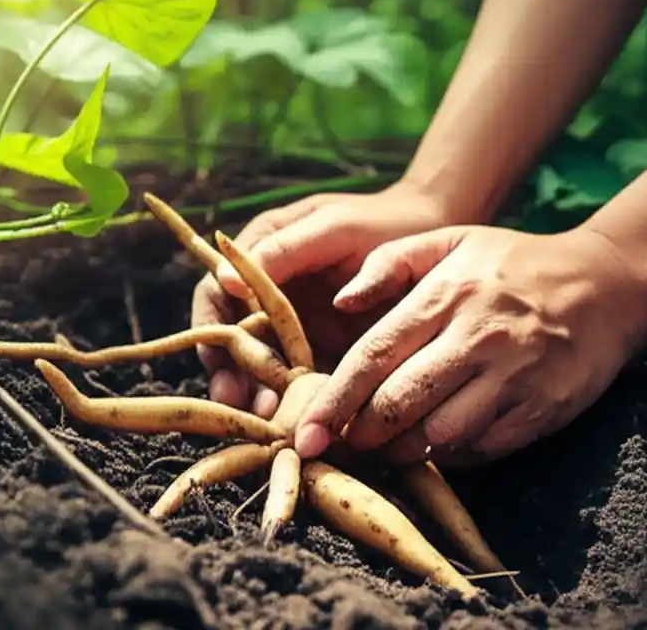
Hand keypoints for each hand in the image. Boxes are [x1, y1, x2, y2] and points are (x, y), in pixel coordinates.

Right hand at [191, 180, 466, 417]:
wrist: (434, 234)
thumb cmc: (381, 222)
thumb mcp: (332, 228)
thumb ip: (282, 251)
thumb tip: (225, 280)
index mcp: (260, 254)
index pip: (215, 297)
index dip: (212, 335)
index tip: (222, 368)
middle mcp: (268, 293)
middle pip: (231, 341)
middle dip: (231, 377)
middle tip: (241, 410)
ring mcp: (294, 324)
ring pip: (261, 366)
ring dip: (259, 395)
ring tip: (270, 423)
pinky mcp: (321, 350)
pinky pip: (299, 380)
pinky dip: (295, 402)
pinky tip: (302, 421)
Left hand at [292, 224, 646, 465]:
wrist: (606, 285)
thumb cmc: (513, 264)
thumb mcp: (450, 240)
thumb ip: (388, 264)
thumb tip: (340, 300)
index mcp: (445, 295)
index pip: (374, 356)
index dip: (333, 401)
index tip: (304, 434)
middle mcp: (476, 337)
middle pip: (398, 403)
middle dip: (358, 435)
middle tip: (337, 449)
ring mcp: (512, 377)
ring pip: (438, 434)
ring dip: (400, 452)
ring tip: (382, 450)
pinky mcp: (542, 409)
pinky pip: (481, 448)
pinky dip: (450, 455)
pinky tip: (436, 444)